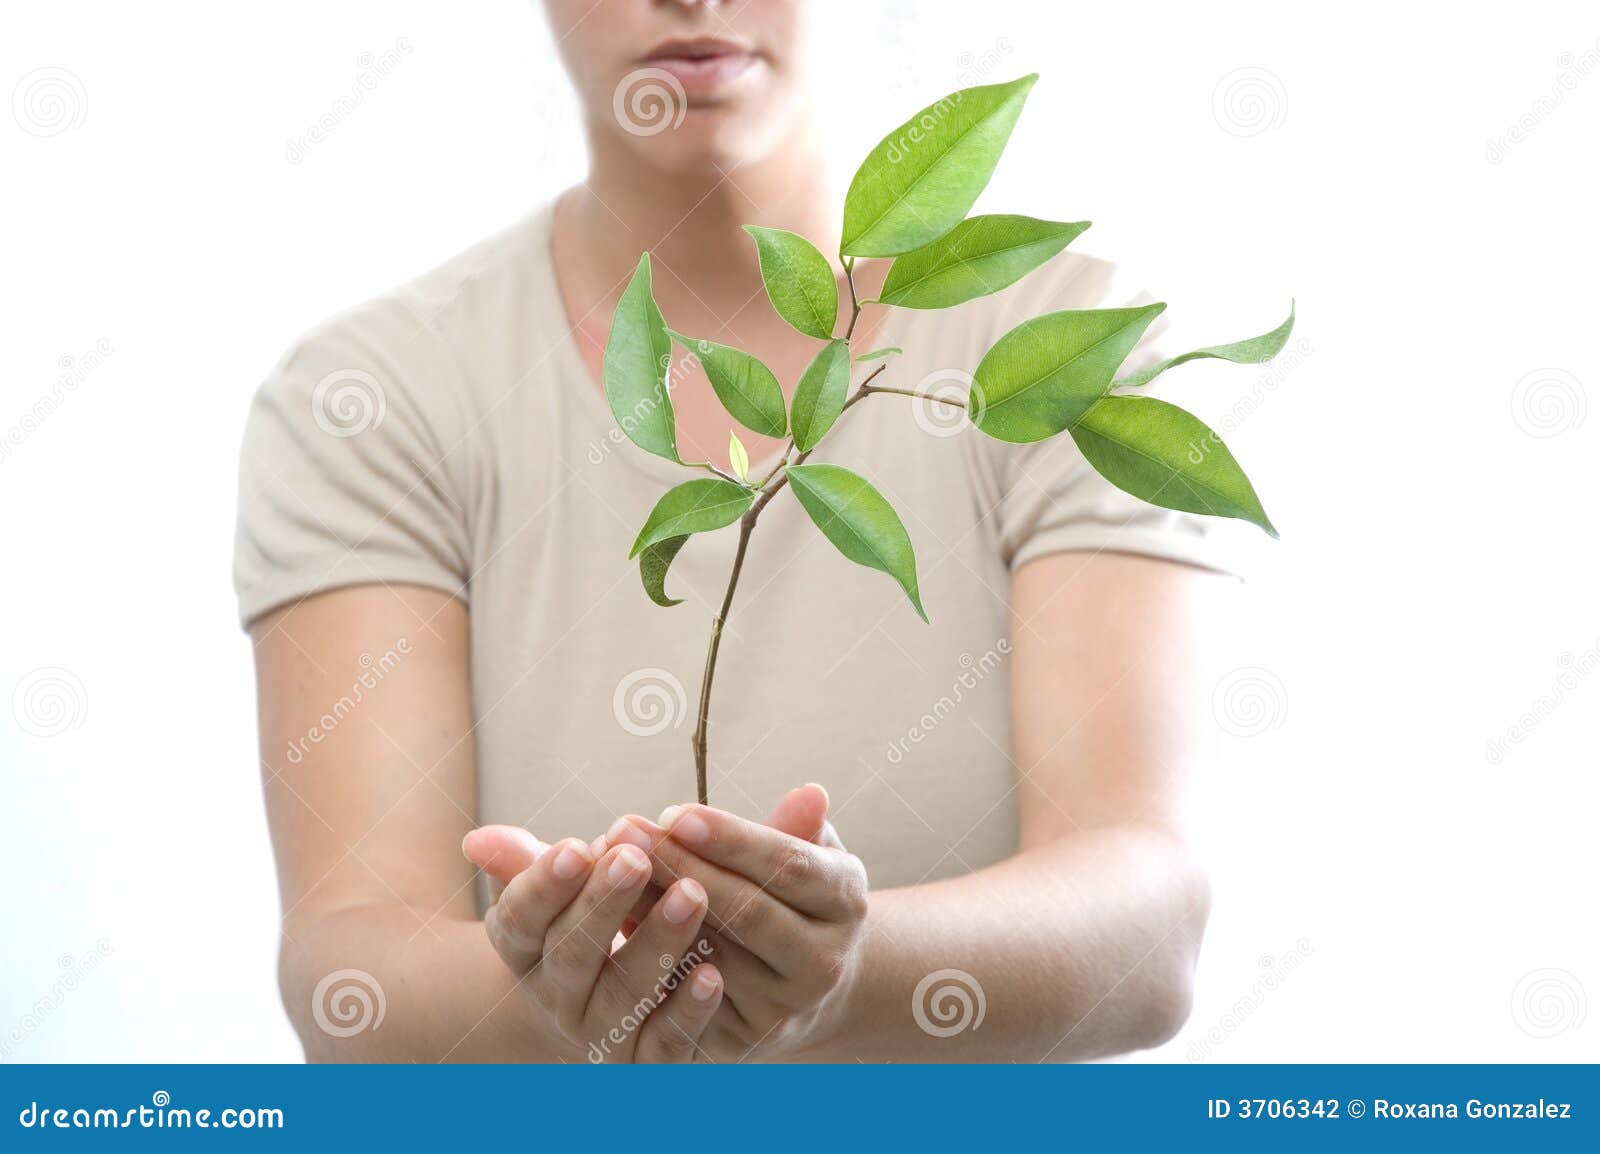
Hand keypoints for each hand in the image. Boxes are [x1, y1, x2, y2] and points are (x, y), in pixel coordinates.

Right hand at [462, 828, 723, 1062]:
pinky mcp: (647, 1063)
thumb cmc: (583, 922)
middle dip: (604, 904)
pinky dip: (688, 1011)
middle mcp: (555, 999)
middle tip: (635, 858)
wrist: (600, 1006)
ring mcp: (600, 1036)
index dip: (544, 886)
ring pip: (623, 995)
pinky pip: (664, 1045)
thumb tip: (478, 840)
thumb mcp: (553, 888)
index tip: (576, 848)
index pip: (521, 919)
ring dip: (658, 944)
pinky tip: (712, 974)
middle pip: (572, 954)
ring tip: (691, 894)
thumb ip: (523, 861)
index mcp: (524, 950)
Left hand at [605, 785, 869, 1060]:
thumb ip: (798, 827)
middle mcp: (822, 961)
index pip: (787, 866)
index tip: (674, 812)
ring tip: (608, 869)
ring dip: (653, 912)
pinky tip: (613, 922)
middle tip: (624, 830)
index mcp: (844, 902)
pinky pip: (686, 1001)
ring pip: (711, 957)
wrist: (804, 985)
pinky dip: (649, 959)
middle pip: (747, 912)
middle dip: (680, 866)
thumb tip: (810, 793)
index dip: (731, 839)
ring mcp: (782, 1007)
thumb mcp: (806, 856)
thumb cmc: (792, 898)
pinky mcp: (739, 1042)